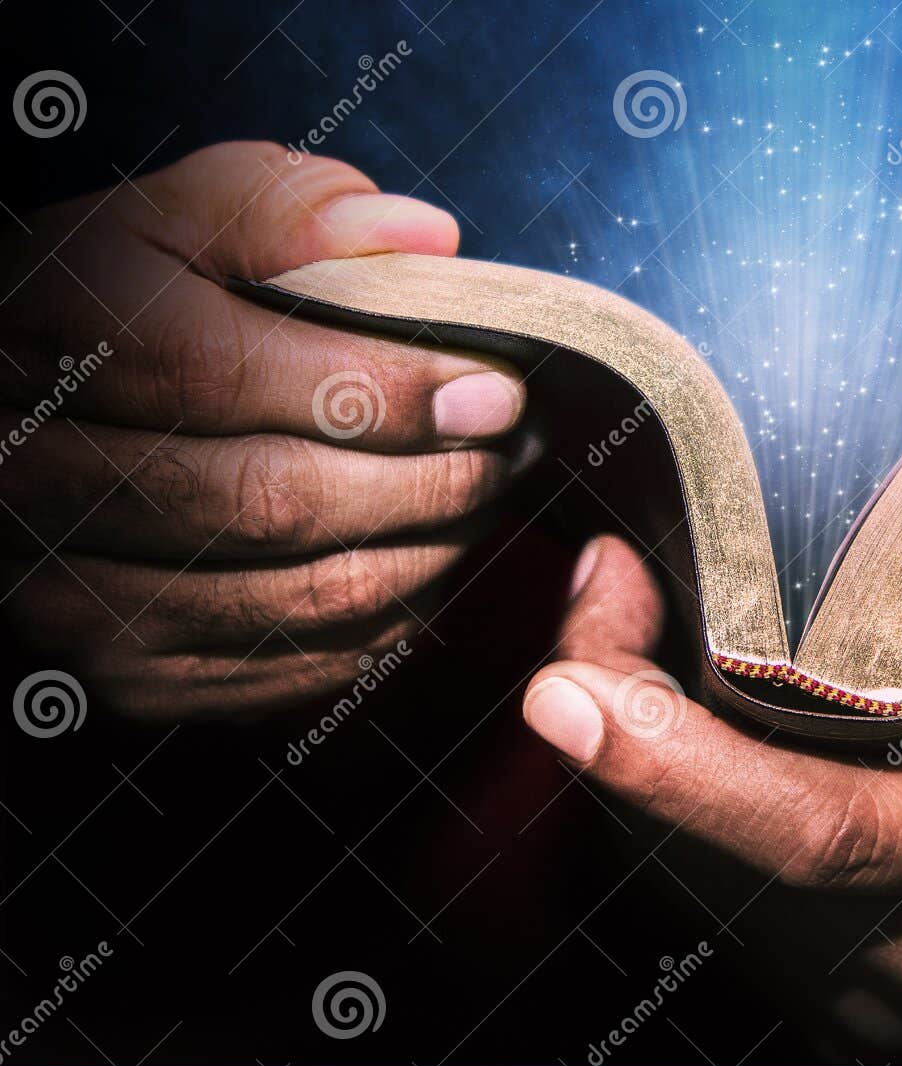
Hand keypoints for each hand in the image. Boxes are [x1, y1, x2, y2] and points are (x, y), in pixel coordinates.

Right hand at [0, 142, 532, 720]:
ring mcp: (81, 598)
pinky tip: (423, 560)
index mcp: (54, 345)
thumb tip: (419, 239)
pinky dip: (386, 619)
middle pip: (275, 501)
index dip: (383, 392)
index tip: (494, 390)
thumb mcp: (173, 222)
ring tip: (483, 497)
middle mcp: (41, 484)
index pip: (230, 379)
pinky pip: (296, 666)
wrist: (23, 430)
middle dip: (430, 479)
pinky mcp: (133, 677)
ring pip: (300, 594)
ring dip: (428, 551)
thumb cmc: (112, 314)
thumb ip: (285, 210)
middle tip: (511, 448)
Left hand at [520, 305, 901, 1049]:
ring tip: (618, 608)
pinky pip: (701, 882)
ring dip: (631, 747)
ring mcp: (866, 970)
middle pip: (711, 856)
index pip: (821, 843)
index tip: (566, 690)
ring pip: (688, 875)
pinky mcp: (829, 961)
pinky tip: (654, 689)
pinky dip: (659, 784)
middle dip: (626, 722)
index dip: (683, 776)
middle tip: (600, 580)